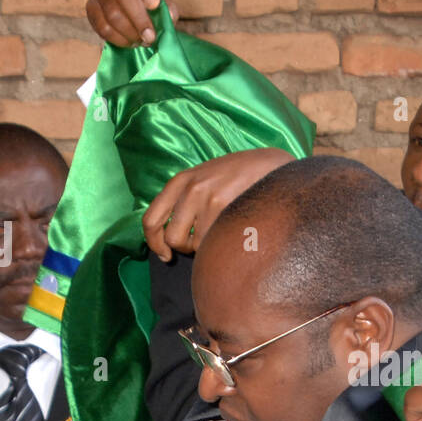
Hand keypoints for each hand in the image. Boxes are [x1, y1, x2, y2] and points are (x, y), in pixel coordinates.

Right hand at [86, 0, 177, 47]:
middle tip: (150, 37)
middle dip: (139, 19)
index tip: (153, 4)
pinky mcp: (91, 6)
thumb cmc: (152, 6)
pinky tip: (129, 42)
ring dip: (129, 32)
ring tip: (141, 42)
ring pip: (111, 12)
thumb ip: (167, 9)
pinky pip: (102, 26)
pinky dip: (117, 39)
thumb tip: (167, 16)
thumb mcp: (165, 4)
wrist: (134, 12)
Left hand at [142, 148, 295, 259]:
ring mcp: (207, 198)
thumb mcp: (203, 180)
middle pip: (172, 238)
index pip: (151, 220)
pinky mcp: (225, 208)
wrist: (270, 165)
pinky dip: (222, 245)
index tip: (166, 255)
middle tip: (202, 244)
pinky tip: (234, 232)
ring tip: (223, 231)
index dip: (155, 244)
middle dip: (185, 248)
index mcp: (180, 181)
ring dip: (208, 247)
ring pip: (195, 245)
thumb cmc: (237, 177)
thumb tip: (169, 238)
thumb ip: (184, 201)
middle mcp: (190, 189)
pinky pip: (213, 242)